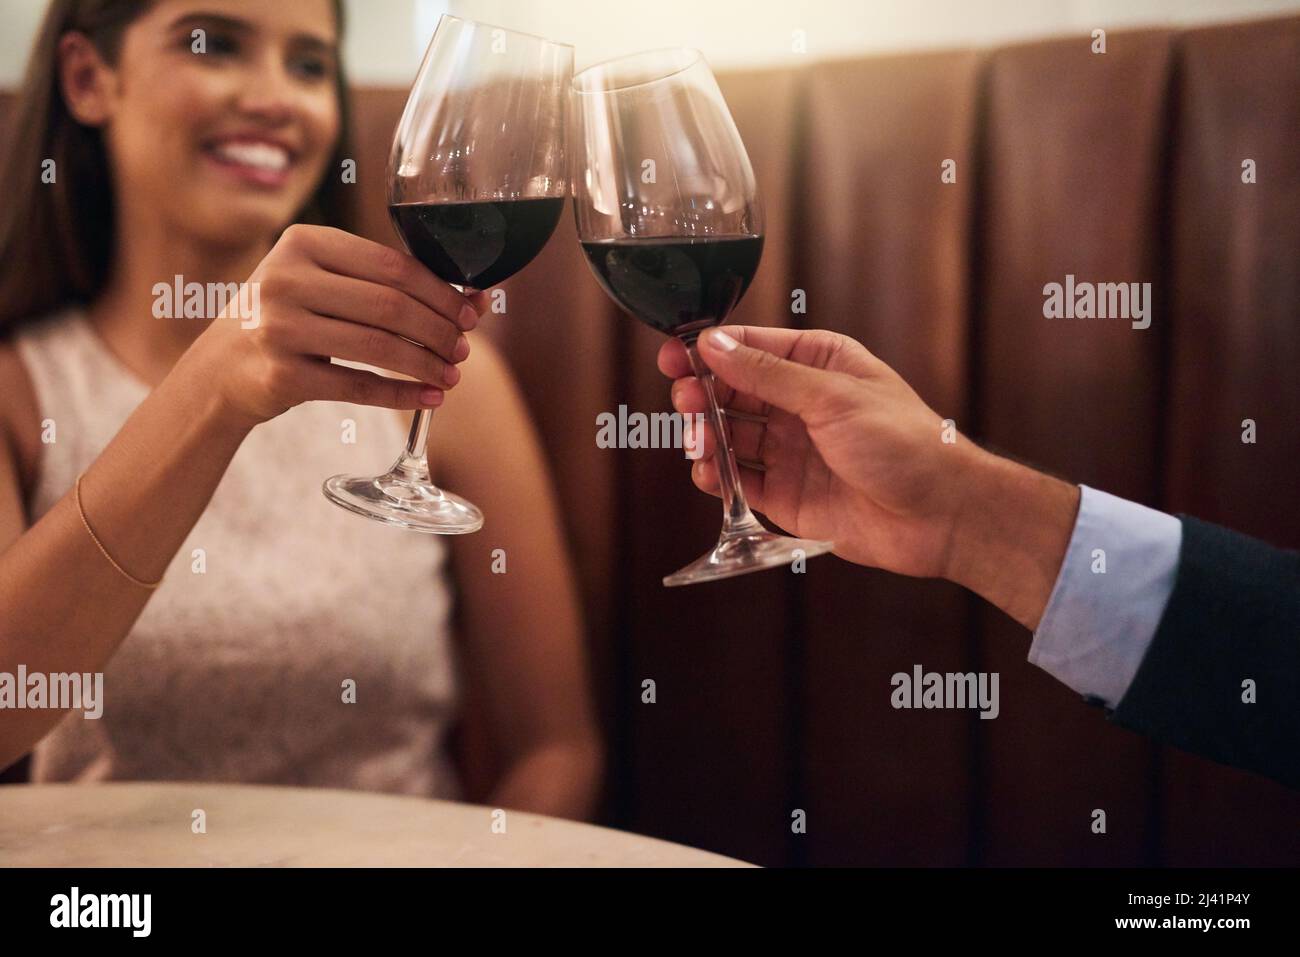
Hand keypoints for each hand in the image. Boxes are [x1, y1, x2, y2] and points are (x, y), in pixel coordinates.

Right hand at [193, 224, 488, 428]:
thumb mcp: (319, 283)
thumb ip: (383, 284)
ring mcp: (280, 328)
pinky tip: (428, 399)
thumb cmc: (288, 319)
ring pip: (378, 347)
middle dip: (438, 331)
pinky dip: (400, 395)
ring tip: (450, 376)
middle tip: (462, 349)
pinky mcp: (281, 375)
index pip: (392, 266)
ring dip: (425, 365)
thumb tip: (473, 300)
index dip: (441, 293)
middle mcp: (286, 279)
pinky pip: (357, 386)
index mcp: (303, 243)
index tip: (470, 314)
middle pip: (390, 306)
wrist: (220, 368)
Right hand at [660, 326, 1078, 627]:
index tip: (674, 356)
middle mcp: (802, 405)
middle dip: (703, 396)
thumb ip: (767, 373)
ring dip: (707, 438)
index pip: (751, 348)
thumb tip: (715, 344)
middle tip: (685, 403)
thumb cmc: (906, 444)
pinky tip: (708, 474)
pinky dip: (718, 479)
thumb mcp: (832, 397)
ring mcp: (793, 451)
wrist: (941, 515)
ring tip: (698, 443)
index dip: (709, 351)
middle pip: (733, 393)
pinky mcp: (788, 495)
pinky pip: (740, 483)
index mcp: (819, 365)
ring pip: (731, 438)